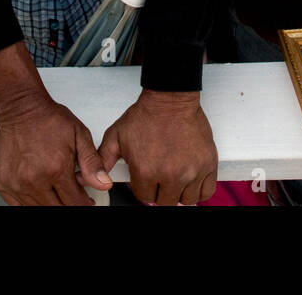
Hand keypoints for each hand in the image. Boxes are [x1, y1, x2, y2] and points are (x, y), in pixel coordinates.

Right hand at [0, 91, 110, 205]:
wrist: (20, 107)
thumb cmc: (47, 119)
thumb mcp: (79, 135)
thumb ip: (92, 163)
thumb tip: (103, 184)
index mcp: (55, 169)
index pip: (74, 202)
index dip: (84, 203)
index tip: (86, 200)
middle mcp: (34, 180)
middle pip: (57, 209)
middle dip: (68, 204)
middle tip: (72, 196)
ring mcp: (16, 183)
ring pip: (37, 210)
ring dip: (50, 203)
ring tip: (55, 190)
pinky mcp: (2, 183)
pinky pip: (17, 206)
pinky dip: (30, 203)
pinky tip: (38, 192)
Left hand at [98, 90, 216, 205]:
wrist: (170, 98)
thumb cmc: (145, 115)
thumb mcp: (116, 136)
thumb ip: (103, 160)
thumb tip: (93, 179)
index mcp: (146, 171)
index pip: (144, 197)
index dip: (143, 187)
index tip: (146, 177)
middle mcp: (170, 175)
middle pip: (165, 202)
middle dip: (160, 191)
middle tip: (160, 176)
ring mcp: (192, 171)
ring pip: (186, 201)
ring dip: (179, 193)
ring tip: (174, 178)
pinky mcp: (208, 164)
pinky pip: (206, 192)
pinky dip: (199, 191)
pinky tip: (191, 182)